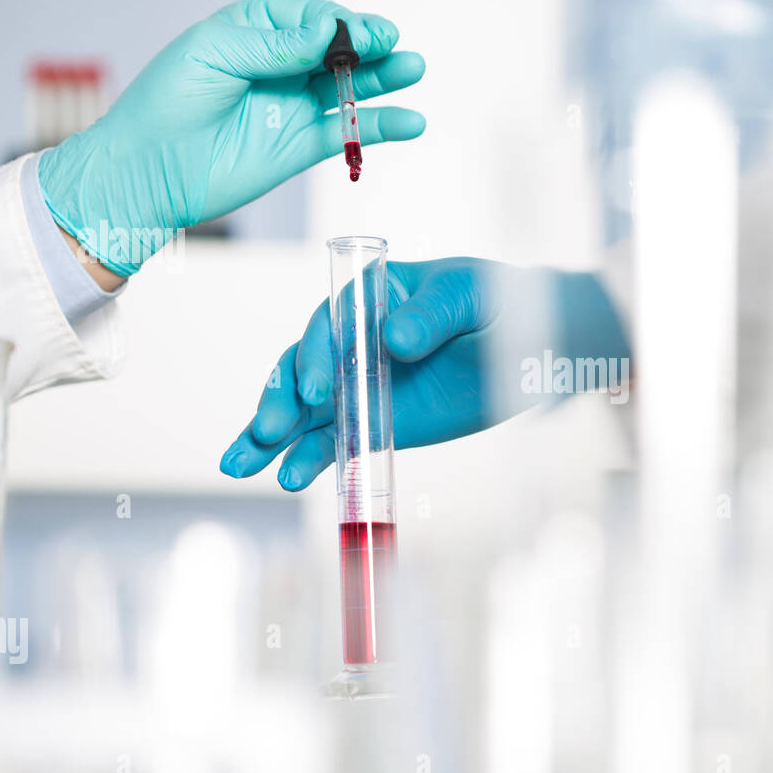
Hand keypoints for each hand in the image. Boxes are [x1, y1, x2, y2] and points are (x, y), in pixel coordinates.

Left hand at [39, 0, 425, 275]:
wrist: (147, 172)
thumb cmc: (165, 104)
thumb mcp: (214, 56)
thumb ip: (275, 45)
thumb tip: (329, 33)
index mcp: (254, 30)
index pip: (311, 18)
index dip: (339, 23)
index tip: (357, 33)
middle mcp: (281, 65)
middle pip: (339, 49)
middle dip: (370, 45)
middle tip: (394, 45)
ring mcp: (294, 106)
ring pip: (350, 87)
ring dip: (384, 79)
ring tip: (414, 69)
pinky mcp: (301, 146)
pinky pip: (348, 132)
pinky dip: (380, 127)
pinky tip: (410, 121)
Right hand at [219, 258, 629, 489]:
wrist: (530, 349)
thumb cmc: (498, 305)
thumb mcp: (471, 297)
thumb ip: (433, 315)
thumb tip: (394, 338)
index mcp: (371, 296)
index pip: (331, 322)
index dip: (319, 354)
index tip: (320, 389)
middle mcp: (352, 340)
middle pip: (303, 365)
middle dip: (282, 398)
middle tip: (271, 429)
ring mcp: (358, 384)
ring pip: (302, 408)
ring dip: (270, 433)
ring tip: (242, 464)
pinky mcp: (372, 422)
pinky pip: (332, 441)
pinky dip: (307, 459)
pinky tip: (288, 476)